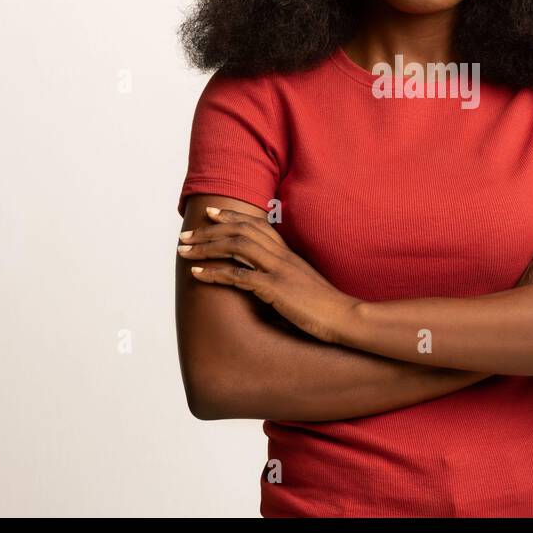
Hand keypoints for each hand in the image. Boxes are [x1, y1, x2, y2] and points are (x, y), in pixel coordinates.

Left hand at [177, 206, 358, 344]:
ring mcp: (279, 270)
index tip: (211, 214)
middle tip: (186, 234)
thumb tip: (264, 286)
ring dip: (206, 247)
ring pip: (236, 246)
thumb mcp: (303, 287)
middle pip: (242, 230)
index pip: (258, 225)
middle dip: (210, 231)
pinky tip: (197, 274)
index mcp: (289, 254)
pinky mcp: (275, 289)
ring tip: (184, 250)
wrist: (347, 317)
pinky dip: (215, 273)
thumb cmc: (326, 308)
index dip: (232, 217)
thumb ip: (284, 280)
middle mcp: (282, 257)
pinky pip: (239, 276)